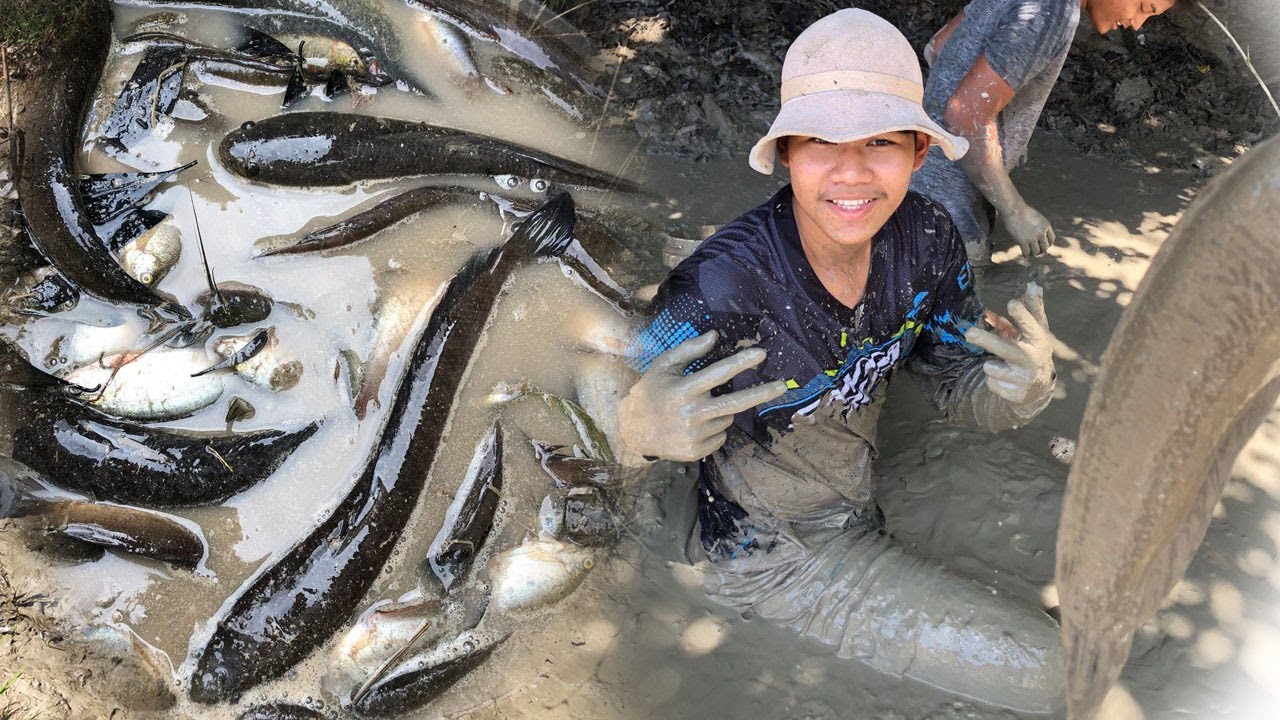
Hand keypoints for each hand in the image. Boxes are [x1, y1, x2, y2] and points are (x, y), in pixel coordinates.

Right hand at [617, 331, 787, 461]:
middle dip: (762, 393)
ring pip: (726, 418)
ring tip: (697, 409)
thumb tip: (714, 335)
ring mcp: (695, 435)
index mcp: (683, 389)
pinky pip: (720, 436)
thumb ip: (688, 350)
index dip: (741, 362)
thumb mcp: (662, 366)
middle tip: (782, 386)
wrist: (633, 431)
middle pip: (735, 403)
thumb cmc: (650, 392)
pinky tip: (694, 426)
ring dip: (720, 411)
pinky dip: (714, 429)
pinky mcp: (696, 451)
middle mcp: (691, 413)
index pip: (718, 373)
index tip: (761, 354)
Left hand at [964, 283, 1054, 417]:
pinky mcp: (1015, 395)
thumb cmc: (1032, 349)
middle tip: (968, 333)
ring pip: (991, 367)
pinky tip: (1004, 379)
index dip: (1022, 315)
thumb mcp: (1035, 330)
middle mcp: (1033, 360)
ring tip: (1001, 364)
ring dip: (990, 364)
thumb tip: (1033, 284)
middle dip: (988, 341)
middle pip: (1006, 349)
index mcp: (1039, 341)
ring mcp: (1024, 379)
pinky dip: (992, 379)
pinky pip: (990, 383)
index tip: (1012, 303)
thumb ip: (1032, 309)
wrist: (1038, 387)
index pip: (1031, 326)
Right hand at [1002, 201, 1054, 256]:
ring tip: (1030, 254)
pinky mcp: (1023, 241)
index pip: (1052, 238)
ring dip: (1033, 254)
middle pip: (1045, 247)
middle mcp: (1041, 233)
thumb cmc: (1022, 211)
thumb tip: (1037, 234)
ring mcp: (1032, 238)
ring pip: (1036, 252)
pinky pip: (1026, 252)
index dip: (1049, 243)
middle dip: (1042, 250)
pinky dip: (1026, 255)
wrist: (1014, 209)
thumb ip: (1039, 225)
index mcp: (1046, 225)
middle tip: (1038, 253)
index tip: (1044, 246)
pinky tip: (1025, 255)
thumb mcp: (1036, 217)